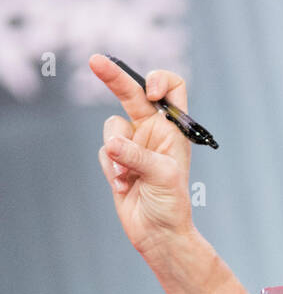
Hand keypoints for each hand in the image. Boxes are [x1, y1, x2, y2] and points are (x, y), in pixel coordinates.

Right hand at [89, 54, 196, 262]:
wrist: (158, 233)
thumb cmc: (172, 203)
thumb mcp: (162, 176)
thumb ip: (137, 156)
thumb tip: (112, 143)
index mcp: (175, 128)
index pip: (172, 88)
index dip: (160, 82)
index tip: (150, 93)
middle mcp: (154, 131)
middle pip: (132, 94)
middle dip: (114, 77)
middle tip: (95, 60)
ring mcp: (133, 144)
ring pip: (112, 128)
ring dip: (116, 151)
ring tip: (127, 175)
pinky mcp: (115, 159)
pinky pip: (104, 152)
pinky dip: (109, 168)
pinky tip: (122, 185)